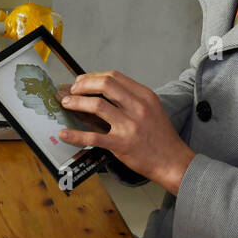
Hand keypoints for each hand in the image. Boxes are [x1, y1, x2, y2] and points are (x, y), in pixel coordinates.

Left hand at [57, 71, 196, 195]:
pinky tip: (64, 133)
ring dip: (76, 102)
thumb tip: (103, 91)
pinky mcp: (121, 144)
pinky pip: (93, 137)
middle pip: (104, 85)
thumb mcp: (152, 108)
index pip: (114, 77)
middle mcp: (137, 107)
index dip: (93, 76)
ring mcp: (129, 125)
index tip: (82, 80)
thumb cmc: (161, 136)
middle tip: (72, 90)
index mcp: (144, 96)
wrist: (173, 161)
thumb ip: (131, 98)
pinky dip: (75, 135)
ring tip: (66, 104)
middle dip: (82, 85)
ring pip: (96, 105)